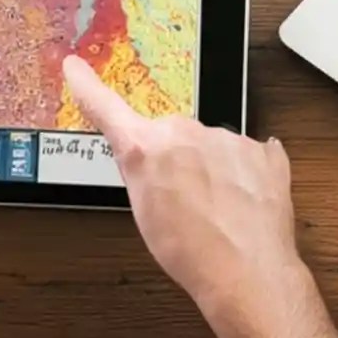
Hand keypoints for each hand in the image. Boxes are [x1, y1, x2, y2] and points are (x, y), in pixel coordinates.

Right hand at [63, 56, 337, 337]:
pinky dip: (243, 177)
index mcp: (147, 149)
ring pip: (211, 146)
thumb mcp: (144, 213)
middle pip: (171, 135)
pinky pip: (246, 157)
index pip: (108, 109)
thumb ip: (142, 171)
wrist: (246, 271)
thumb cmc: (191, 253)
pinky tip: (241, 204)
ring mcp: (227, 139)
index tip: (75, 66)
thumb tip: (149, 159)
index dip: (87, 86)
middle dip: (175, 160)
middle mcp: (186, 133)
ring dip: (211, 170)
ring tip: (215, 211)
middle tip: (181, 201)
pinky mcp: (262, 150)